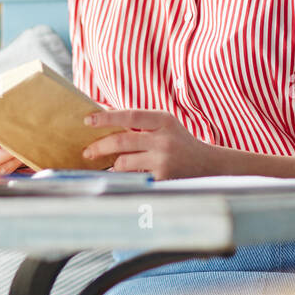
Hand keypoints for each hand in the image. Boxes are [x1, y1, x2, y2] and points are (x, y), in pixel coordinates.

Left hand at [81, 109, 221, 180]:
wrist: (208, 165)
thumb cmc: (179, 142)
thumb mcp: (165, 126)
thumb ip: (140, 124)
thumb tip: (103, 121)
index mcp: (164, 120)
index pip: (129, 115)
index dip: (106, 117)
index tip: (87, 120)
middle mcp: (164, 139)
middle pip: (121, 141)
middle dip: (99, 147)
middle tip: (87, 151)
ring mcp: (163, 160)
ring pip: (123, 162)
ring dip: (112, 164)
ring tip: (109, 164)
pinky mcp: (162, 179)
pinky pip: (132, 178)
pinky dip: (124, 177)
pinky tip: (121, 176)